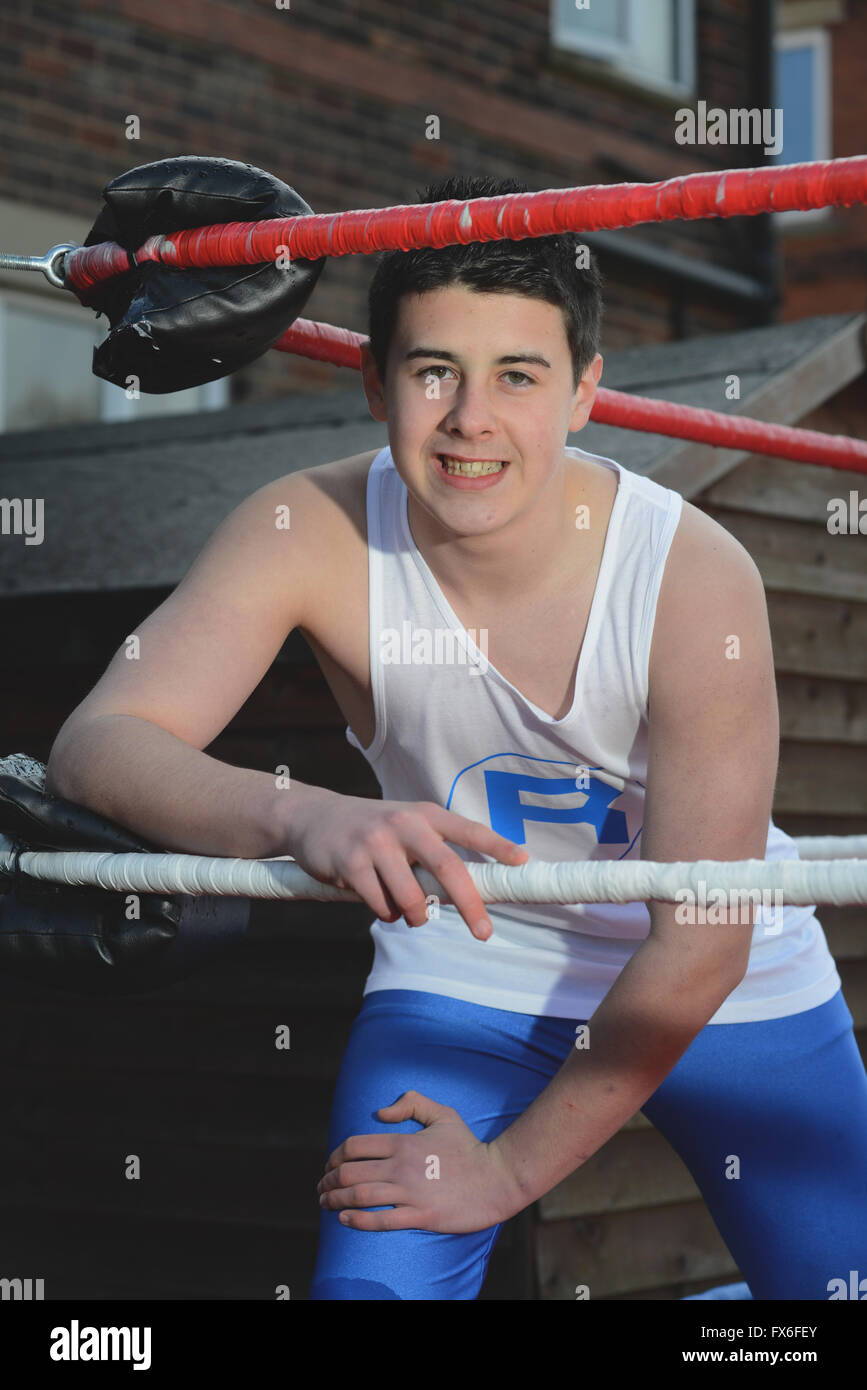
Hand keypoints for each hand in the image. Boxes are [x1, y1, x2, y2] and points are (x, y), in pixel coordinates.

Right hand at [287, 789, 528, 940]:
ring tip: (408, 912)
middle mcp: (403, 824)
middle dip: (470, 905)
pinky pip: (381, 906)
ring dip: (415, 917)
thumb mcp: (404, 827)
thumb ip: (432, 852)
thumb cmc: (372, 830)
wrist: (313, 817)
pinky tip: (376, 900)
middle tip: (485, 932)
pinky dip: (386, 913)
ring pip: (412, 899)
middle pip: (447, 869)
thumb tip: (467, 896)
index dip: (497, 846)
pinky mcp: (351, 864)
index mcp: (424, 815)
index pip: (468, 830)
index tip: (522, 862)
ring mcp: (376, 843)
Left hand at [315, 1091, 523, 1232]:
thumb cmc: (469, 1147)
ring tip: (326, 1204)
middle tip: (321, 1189)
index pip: (355, 1146)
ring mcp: (411, 1192)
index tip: (329, 1166)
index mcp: (403, 1141)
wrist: (497, 1177)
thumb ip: (412, 1103)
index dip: (334, 1156)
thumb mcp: (443, 1114)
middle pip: (350, 1172)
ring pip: (360, 1196)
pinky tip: (345, 1219)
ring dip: (335, 1200)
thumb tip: (380, 1113)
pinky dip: (357, 1220)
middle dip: (328, 1181)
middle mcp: (402, 1166)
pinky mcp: (422, 1215)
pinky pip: (381, 1220)